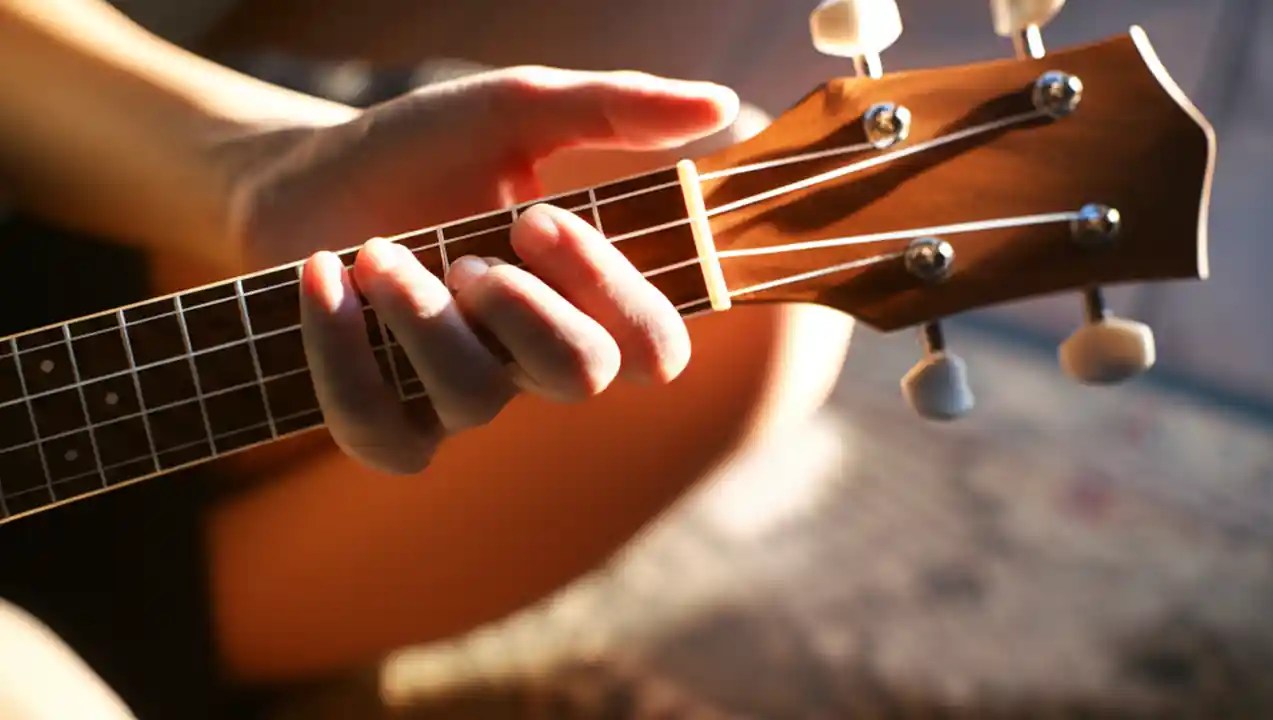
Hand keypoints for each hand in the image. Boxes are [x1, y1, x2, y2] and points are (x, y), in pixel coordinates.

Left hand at [221, 67, 739, 472]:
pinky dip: (345, 357)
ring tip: (376, 252)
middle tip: (467, 252)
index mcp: (580, 295)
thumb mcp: (515, 111)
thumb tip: (723, 104)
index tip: (542, 221)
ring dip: (419, 317)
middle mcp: (531, 356)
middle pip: (581, 376)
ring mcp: (458, 397)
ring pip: (476, 400)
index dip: (618, 299)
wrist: (299, 179)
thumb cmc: (419, 151)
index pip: (654, 345)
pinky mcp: (383, 420)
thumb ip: (615, 108)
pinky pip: (382, 435)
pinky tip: (324, 282)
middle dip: (523, 309)